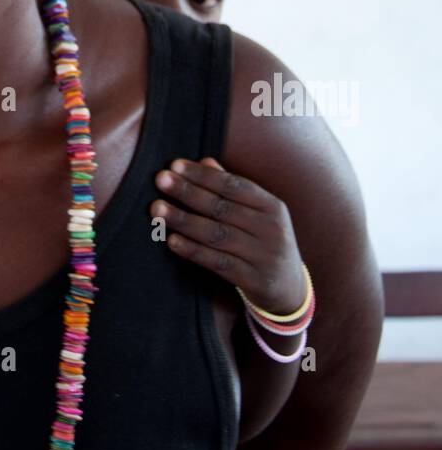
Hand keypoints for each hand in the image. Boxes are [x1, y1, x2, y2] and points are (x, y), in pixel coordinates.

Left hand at [149, 156, 304, 314]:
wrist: (291, 289)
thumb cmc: (265, 242)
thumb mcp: (258, 214)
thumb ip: (232, 188)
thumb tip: (205, 161)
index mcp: (272, 206)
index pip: (233, 185)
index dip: (203, 175)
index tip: (175, 165)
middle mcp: (271, 228)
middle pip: (222, 207)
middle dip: (188, 192)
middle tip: (160, 179)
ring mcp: (264, 255)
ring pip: (217, 234)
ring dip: (184, 220)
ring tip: (157, 209)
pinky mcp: (255, 280)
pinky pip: (219, 263)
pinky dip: (194, 251)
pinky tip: (172, 241)